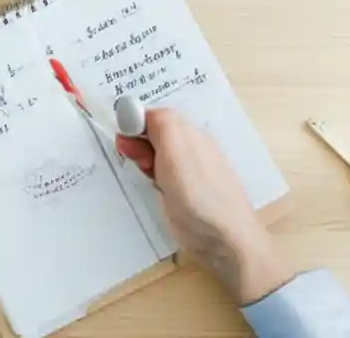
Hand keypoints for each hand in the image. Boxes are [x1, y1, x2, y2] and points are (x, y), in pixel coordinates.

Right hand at [116, 109, 293, 304]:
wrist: (224, 239)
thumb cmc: (197, 193)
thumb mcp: (175, 149)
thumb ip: (159, 123)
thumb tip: (136, 111)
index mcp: (188, 132)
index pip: (152, 115)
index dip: (134, 125)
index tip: (125, 143)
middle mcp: (189, 146)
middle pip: (151, 134)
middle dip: (138, 145)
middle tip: (140, 164)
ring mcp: (187, 170)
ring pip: (153, 155)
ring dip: (143, 163)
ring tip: (150, 179)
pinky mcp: (183, 191)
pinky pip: (159, 174)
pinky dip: (150, 178)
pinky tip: (155, 189)